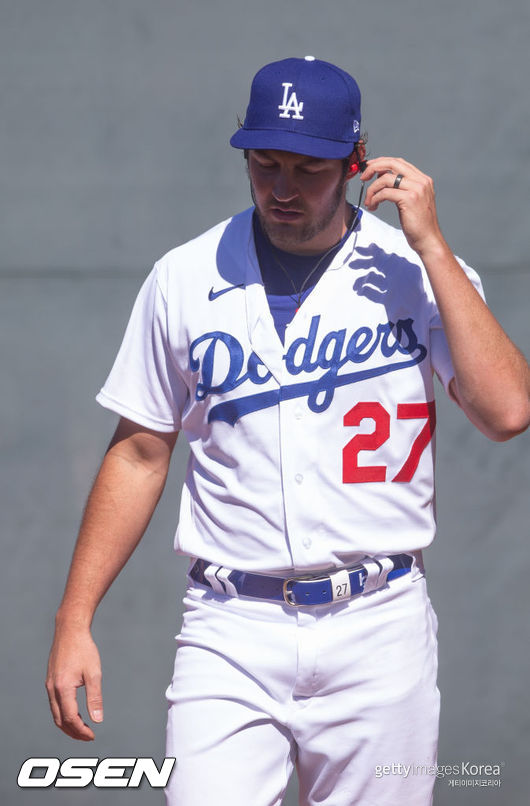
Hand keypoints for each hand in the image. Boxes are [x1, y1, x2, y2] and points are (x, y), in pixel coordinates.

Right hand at [45, 624, 102, 740]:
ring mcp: (50, 685)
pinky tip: (75, 712)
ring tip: (82, 728)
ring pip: (55, 713)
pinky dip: (63, 713)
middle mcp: (53, 689)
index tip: (92, 735)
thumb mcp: (93, 673)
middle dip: (73, 732)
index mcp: (63, 688)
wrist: (69, 630)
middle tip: (87, 737)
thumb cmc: (83, 649)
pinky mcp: (51, 680)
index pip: (70, 718)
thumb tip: (98, 719)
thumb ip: (95, 697)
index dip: (81, 731)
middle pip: (60, 720)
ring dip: (67, 724)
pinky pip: (54, 703)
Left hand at [361, 157, 445, 256]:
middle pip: (392, 164)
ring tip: (368, 200)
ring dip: (372, 189)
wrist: (428, 239)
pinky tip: (372, 205)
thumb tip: (383, 177)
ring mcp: (416, 189)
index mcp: (422, 179)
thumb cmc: (418, 224)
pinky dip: (374, 198)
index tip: (369, 168)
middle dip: (374, 168)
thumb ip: (401, 188)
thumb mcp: (412, 201)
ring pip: (386, 178)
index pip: (399, 162)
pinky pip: (385, 193)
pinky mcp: (409, 199)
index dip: (382, 162)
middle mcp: (421, 181)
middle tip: (363, 177)